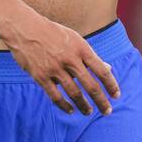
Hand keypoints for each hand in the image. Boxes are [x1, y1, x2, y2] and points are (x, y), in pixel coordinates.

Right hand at [2, 12, 119, 115]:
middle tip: (107, 111)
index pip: (101, 70)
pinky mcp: (40, 76)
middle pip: (91, 85)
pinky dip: (64, 105)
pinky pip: (55, 96)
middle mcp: (70, 59)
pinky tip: (71, 110)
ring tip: (89, 112)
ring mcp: (55, 69)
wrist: (25, 29)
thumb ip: (91, 56)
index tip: (116, 95)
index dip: (111, 85)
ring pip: (74, 93)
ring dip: (84, 105)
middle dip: (101, 101)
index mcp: (81, 49)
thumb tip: (108, 68)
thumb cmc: (54, 34)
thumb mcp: (76, 39)